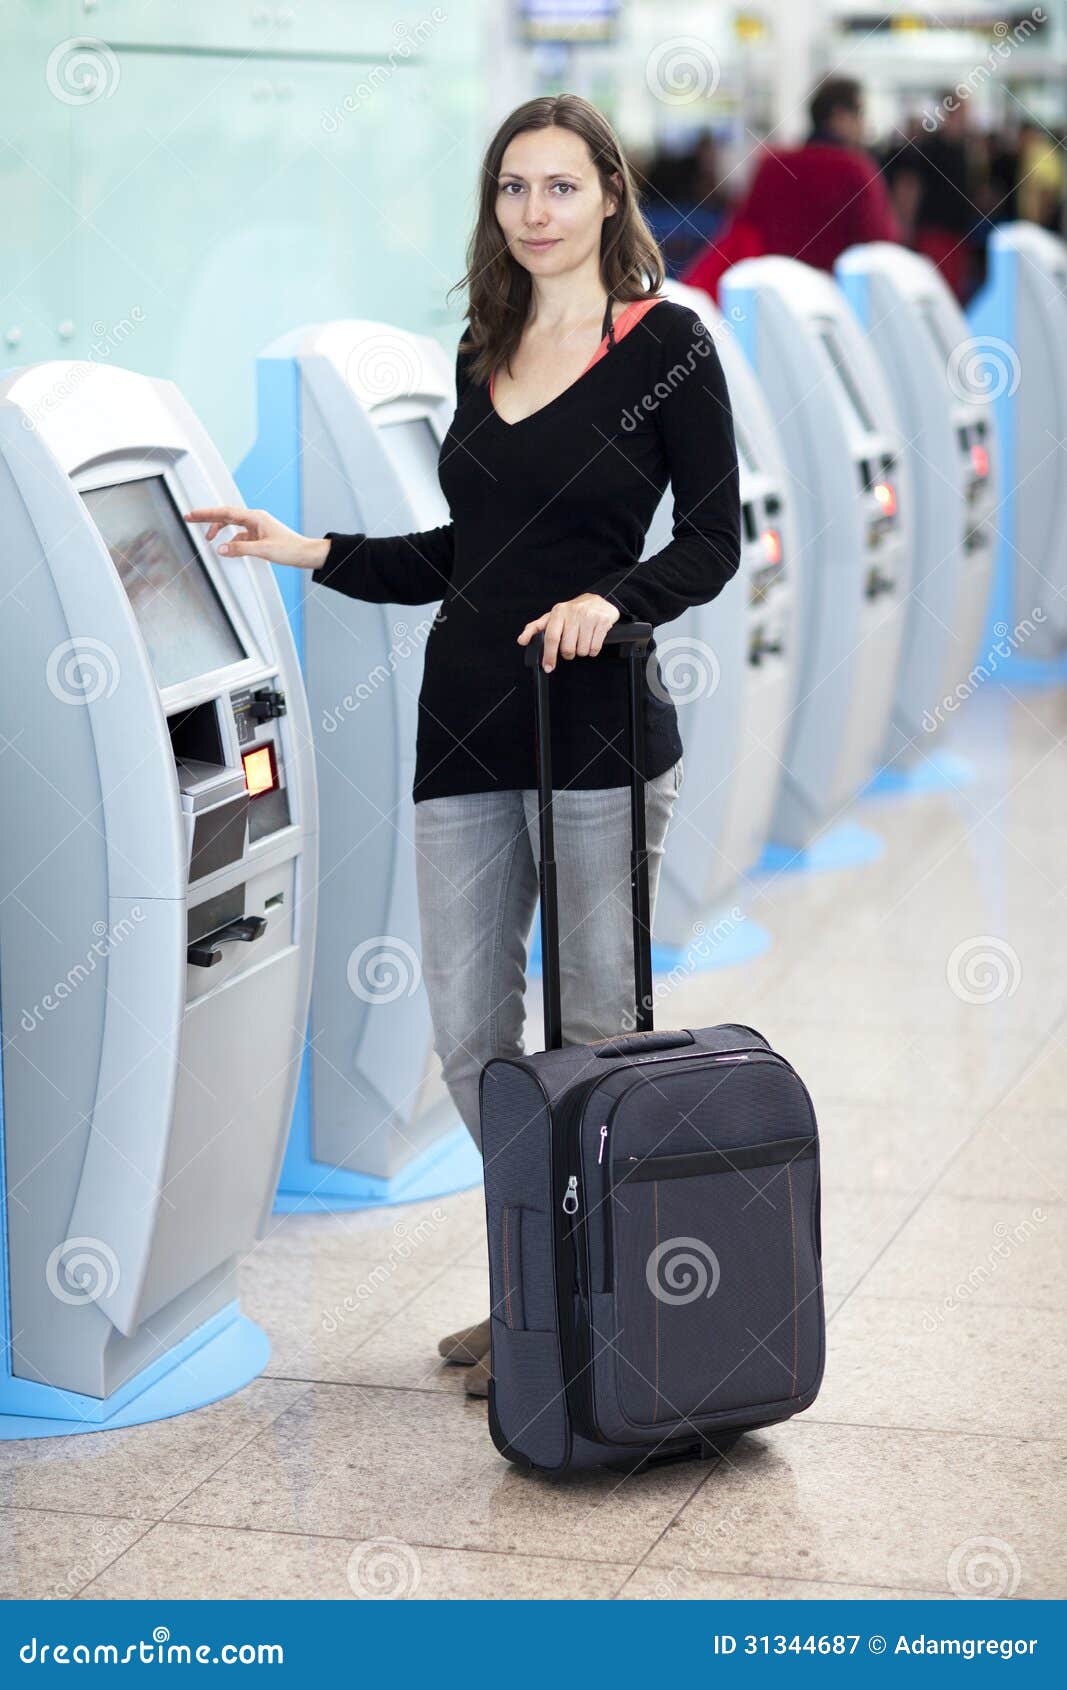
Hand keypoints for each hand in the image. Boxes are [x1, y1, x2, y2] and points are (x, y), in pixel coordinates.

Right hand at [183, 505, 326, 570]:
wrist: (305, 553)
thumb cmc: (290, 549)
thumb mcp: (263, 550)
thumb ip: (240, 549)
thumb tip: (220, 549)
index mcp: (255, 517)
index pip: (225, 513)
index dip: (207, 514)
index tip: (192, 514)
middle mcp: (255, 519)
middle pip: (226, 516)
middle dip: (207, 518)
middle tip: (190, 519)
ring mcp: (257, 527)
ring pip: (232, 526)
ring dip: (219, 530)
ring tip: (208, 539)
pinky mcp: (259, 536)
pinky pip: (240, 535)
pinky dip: (231, 541)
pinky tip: (227, 548)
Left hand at [516, 593, 620, 671]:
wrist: (598, 601)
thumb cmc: (573, 612)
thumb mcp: (553, 616)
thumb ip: (536, 628)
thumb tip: (522, 640)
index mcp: (559, 612)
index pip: (551, 637)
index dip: (549, 655)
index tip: (548, 667)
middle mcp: (573, 613)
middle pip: (567, 648)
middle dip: (568, 653)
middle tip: (571, 646)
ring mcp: (589, 617)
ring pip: (582, 651)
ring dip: (581, 651)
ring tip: (582, 639)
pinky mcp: (602, 622)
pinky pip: (595, 648)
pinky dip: (593, 650)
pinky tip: (591, 640)